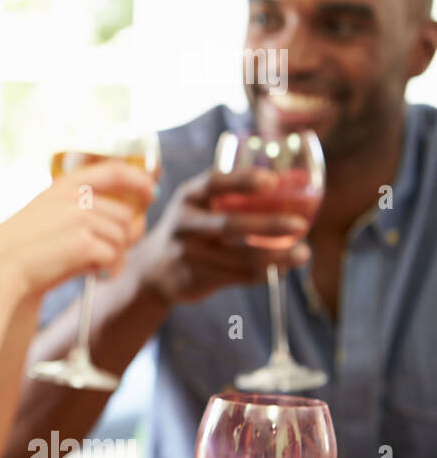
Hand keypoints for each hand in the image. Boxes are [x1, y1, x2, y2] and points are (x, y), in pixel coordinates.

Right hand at [0, 161, 155, 297]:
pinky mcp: (82, 243)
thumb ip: (87, 212)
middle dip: (127, 237)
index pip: (114, 170)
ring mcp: (79, 218)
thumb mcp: (51, 214)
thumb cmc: (27, 246)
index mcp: (65, 186)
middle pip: (126, 215)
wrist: (0, 265)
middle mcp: (74, 198)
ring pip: (123, 237)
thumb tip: (136, 223)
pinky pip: (113, 255)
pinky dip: (109, 269)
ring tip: (96, 266)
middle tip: (112, 254)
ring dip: (116, 256)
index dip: (138, 179)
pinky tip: (92, 274)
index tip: (150, 191)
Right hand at [133, 168, 310, 304]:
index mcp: (189, 197)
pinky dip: (266, 273)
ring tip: (303, 253)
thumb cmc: (194, 227)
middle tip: (300, 224)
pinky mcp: (196, 278)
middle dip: (267, 224)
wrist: (154, 268)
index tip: (271, 181)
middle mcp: (184, 224)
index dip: (242, 181)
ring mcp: (188, 253)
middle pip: (228, 225)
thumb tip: (301, 179)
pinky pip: (239, 277)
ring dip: (276, 256)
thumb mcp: (205, 203)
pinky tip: (283, 268)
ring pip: (240, 258)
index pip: (214, 183)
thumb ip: (244, 192)